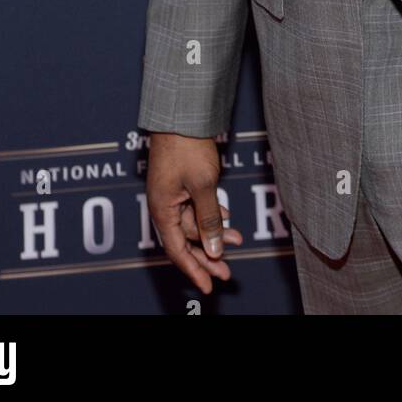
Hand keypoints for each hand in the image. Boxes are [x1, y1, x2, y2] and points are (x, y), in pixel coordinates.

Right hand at [145, 132, 243, 293]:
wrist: (181, 114)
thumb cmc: (187, 147)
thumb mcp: (203, 185)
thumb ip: (208, 218)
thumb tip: (213, 249)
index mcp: (162, 209)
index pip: (177, 250)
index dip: (194, 270)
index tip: (208, 287)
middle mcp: (164, 204)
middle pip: (186, 240)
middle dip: (207, 256)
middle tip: (227, 273)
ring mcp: (172, 193)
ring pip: (193, 222)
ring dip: (214, 231)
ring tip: (238, 239)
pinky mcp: (181, 182)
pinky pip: (195, 206)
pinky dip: (210, 213)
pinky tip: (226, 215)